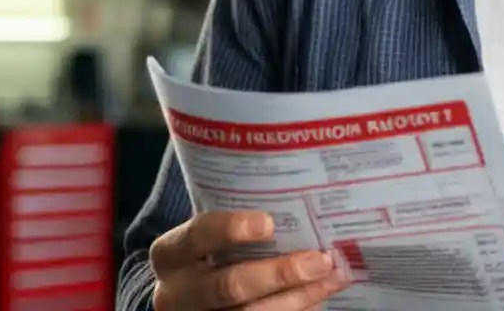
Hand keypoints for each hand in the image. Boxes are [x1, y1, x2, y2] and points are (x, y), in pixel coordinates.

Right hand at [150, 211, 349, 310]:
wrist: (188, 294)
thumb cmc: (211, 250)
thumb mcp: (210, 234)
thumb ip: (240, 222)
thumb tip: (304, 203)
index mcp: (171, 254)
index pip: (197, 236)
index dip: (230, 229)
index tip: (269, 222)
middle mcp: (177, 292)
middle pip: (228, 286)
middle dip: (279, 274)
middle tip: (319, 260)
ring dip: (298, 297)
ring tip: (333, 277)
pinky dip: (297, 309)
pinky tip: (321, 294)